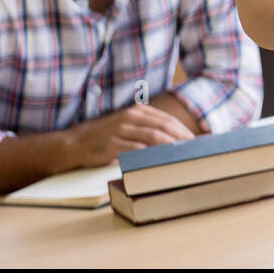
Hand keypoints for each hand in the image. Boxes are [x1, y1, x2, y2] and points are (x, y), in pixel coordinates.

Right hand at [66, 103, 196, 166]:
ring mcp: (121, 128)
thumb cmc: (105, 138)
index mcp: (137, 111)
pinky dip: (151, 154)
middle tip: (197, 150)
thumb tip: (174, 142)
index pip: (167, 120)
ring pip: (153, 135)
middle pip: (164, 126)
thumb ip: (146, 130)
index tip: (198, 141)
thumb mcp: (127, 127)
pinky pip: (136, 148)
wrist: (75, 143)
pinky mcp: (112, 143)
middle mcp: (131, 116)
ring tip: (185, 154)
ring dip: (172, 145)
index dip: (184, 130)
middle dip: (183, 138)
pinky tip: (161, 161)